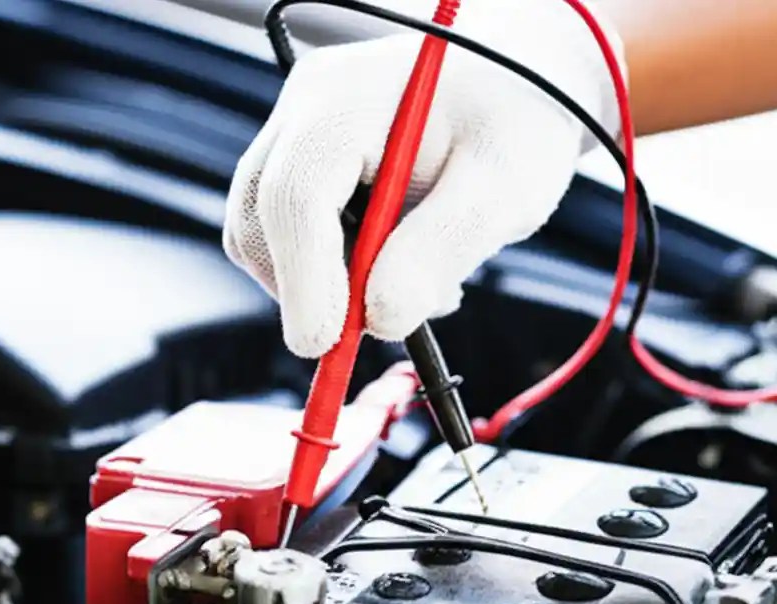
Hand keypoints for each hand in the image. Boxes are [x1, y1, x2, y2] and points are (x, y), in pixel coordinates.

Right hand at [223, 0, 624, 356]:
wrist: (516, 86)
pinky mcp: (298, 160)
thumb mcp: (506, 188)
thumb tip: (381, 318)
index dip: (305, 278)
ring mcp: (293, 132)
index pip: (295, 196)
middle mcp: (305, 108)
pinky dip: (323, 267)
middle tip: (380, 321)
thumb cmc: (516, 122)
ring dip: (318, 282)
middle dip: (306, 287)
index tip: (328, 343)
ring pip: (262, 232)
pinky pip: (282, 230)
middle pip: (260, 219)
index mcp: (346, 99)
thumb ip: (442, 249)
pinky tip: (386, 265)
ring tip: (406, 285)